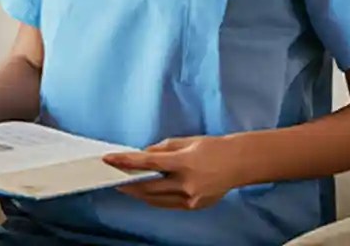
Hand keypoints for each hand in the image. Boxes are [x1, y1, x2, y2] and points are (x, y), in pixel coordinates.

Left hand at [102, 135, 246, 209]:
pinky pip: (167, 204)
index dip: (126, 162)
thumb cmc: (213, 148)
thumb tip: (143, 154)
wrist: (240, 163)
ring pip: (156, 199)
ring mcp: (191, 198)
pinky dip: (154, 198)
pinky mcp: (195, 206)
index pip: (148, 163)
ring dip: (138, 192)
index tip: (109, 159)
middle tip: (112, 176)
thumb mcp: (186, 141)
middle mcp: (187, 183)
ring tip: (126, 185)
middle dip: (128, 182)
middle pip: (148, 186)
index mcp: (184, 163)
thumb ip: (162, 148)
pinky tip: (145, 192)